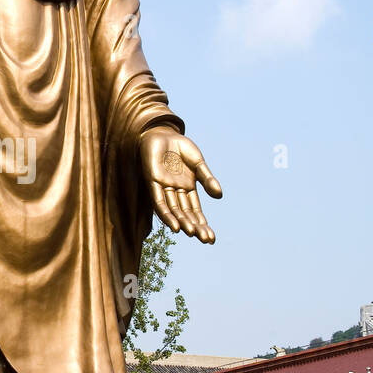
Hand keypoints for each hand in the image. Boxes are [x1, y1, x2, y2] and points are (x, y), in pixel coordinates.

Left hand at [139, 127, 221, 242]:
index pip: (195, 211)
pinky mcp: (153, 182)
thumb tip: (219, 196)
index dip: (203, 224)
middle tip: (205, 239)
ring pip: (174, 211)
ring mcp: (164, 188)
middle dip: (196, 227)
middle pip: (186, 214)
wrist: (162, 133)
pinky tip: (174, 225)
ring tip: (192, 233)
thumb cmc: (180, 148)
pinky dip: (166, 215)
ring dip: (183, 223)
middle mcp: (176, 192)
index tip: (211, 238)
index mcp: (187, 188)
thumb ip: (207, 179)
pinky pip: (159, 202)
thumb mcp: (198, 163)